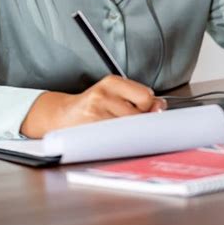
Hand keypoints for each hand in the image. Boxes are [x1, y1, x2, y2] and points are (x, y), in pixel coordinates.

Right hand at [20, 75, 166, 137]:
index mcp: (112, 82)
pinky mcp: (91, 129)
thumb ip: (137, 97)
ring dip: (130, 133)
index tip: (151, 114)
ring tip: (119, 130)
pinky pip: (117, 139)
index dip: (150, 108)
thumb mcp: (114, 94)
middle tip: (132, 124)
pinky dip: (121, 142)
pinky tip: (114, 138)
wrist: (62, 116)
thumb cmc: (92, 106)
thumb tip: (160, 106)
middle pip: (139, 114)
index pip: (145, 96)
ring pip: (130, 129)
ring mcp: (96, 112)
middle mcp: (103, 94)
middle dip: (141, 122)